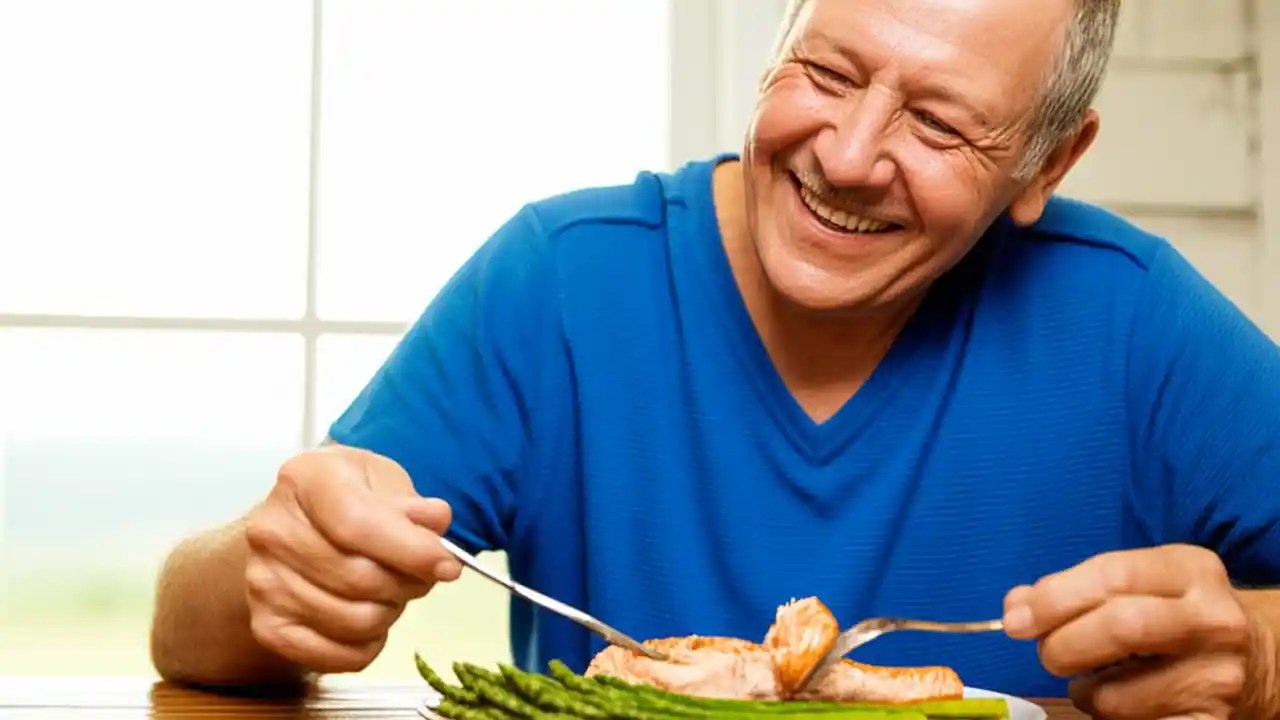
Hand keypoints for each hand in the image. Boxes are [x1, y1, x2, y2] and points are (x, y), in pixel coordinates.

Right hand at [243, 445, 462, 672]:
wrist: (289, 530)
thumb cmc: (344, 499)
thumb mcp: (381, 481)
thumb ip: (412, 503)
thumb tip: (435, 522)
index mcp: (305, 479)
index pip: (358, 524)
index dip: (410, 550)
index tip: (447, 565)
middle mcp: (273, 530)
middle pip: (360, 578)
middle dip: (407, 584)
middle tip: (417, 576)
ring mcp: (263, 581)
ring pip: (354, 621)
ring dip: (390, 613)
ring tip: (390, 593)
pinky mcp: (267, 626)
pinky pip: (337, 657)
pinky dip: (368, 646)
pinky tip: (370, 618)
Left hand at [1002, 544, 1277, 719]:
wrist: (1257, 658)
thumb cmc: (1176, 613)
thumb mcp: (1139, 583)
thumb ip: (1075, 588)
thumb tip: (1015, 607)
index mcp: (1189, 570)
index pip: (1110, 576)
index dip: (1053, 599)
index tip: (1014, 619)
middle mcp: (1212, 620)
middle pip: (1119, 628)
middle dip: (1062, 645)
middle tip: (1046, 654)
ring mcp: (1218, 676)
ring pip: (1118, 695)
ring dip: (1085, 692)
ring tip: (1097, 679)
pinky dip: (1110, 719)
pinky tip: (1124, 698)